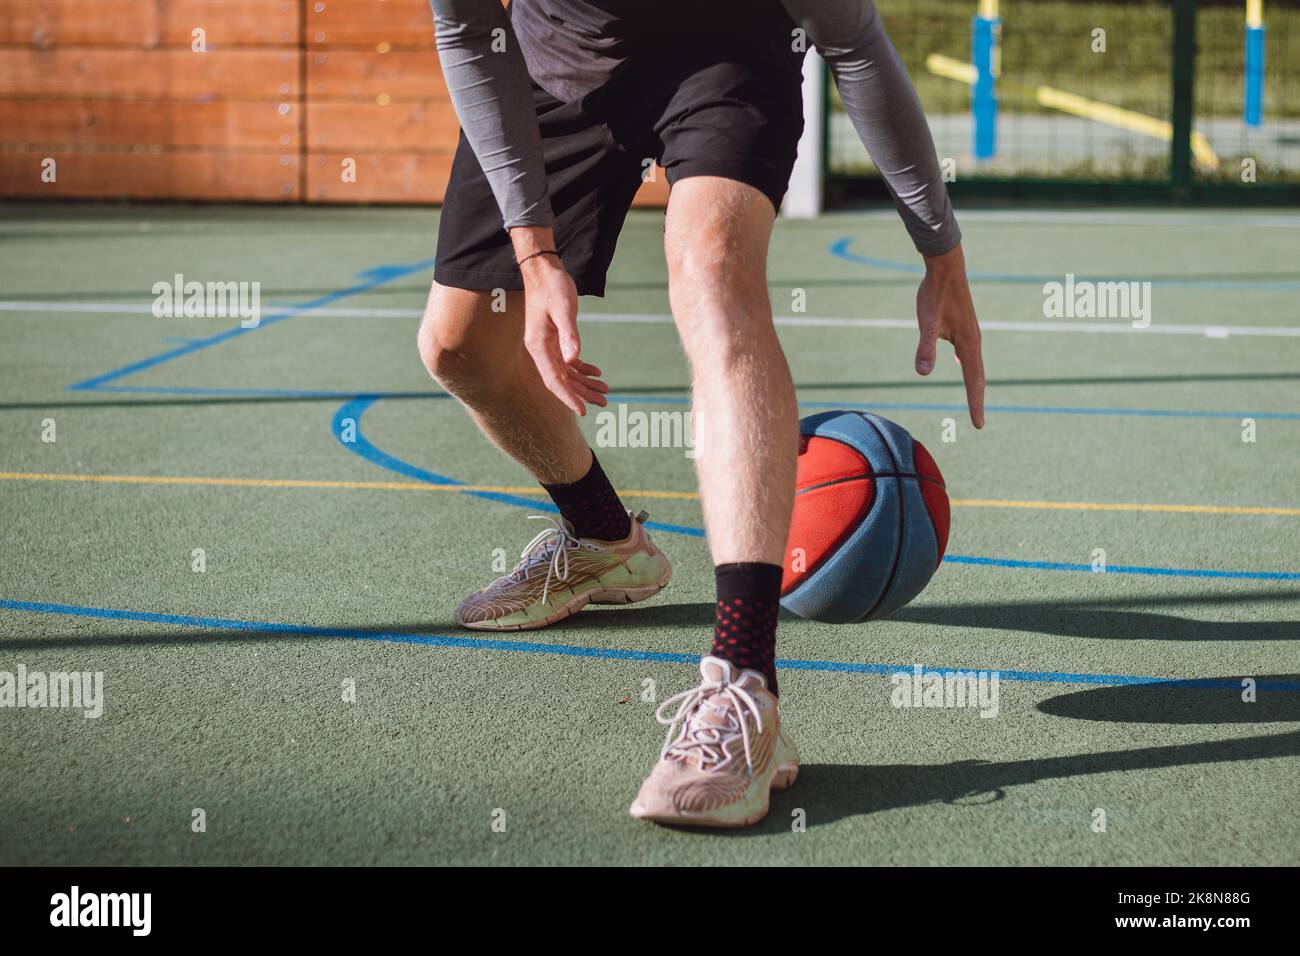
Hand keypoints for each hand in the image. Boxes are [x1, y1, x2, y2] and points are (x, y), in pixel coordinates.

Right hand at [512, 232, 607, 416]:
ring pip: (567, 372)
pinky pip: (567, 361)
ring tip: (605, 391)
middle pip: (562, 380)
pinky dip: (582, 368)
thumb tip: (573, 360)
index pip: (555, 380)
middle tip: (605, 402)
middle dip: (582, 393)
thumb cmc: (553, 287)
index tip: (584, 410)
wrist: (544, 270)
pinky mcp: (553, 339)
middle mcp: (540, 350)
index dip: (569, 397)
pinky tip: (597, 372)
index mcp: (539, 347)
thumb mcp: (564, 309)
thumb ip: (569, 335)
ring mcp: (546, 345)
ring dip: (585, 383)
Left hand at [915, 242, 984, 428]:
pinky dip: (968, 366)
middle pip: (977, 377)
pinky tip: (961, 364)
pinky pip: (967, 354)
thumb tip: (923, 374)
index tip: (978, 425)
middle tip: (978, 423)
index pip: (974, 381)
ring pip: (974, 366)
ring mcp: (969, 335)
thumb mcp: (927, 322)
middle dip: (977, 400)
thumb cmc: (935, 294)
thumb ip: (926, 348)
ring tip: (974, 400)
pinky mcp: (962, 327)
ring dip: (974, 384)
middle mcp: (973, 342)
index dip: (975, 404)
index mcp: (968, 344)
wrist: (945, 268)